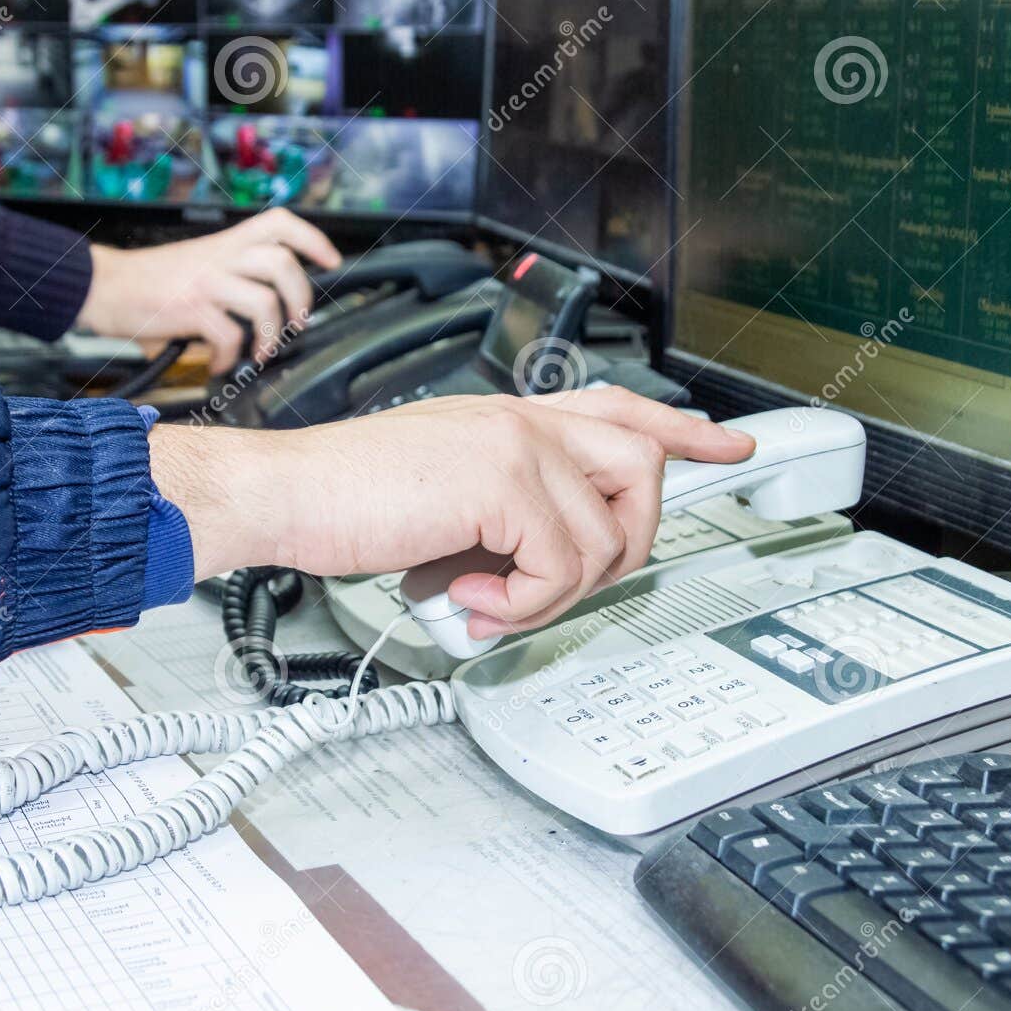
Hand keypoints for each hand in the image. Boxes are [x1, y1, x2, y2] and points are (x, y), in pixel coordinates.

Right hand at [75, 208, 341, 370]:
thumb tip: (262, 312)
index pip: (278, 223)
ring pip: (264, 301)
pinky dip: (230, 358)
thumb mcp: (194, 263)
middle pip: (283, 263)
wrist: (101, 286)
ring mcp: (206, 281)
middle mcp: (218, 257)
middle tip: (297, 322)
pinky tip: (220, 364)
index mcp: (223, 243)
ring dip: (271, 335)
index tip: (329, 260)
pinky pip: (230, 336)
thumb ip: (228, 276)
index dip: (312, 239)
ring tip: (261, 351)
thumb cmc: (146, 282)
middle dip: (301, 298)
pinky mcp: (190, 309)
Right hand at [149, 389, 757, 638]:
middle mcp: (522, 419)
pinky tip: (468, 597)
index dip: (682, 430)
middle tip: (557, 584)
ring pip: (606, 533)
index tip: (727, 447)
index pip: (620, 407)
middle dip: (622, 544)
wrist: (283, 494)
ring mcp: (517, 443)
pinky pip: (561, 566)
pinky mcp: (503, 480)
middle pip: (641, 467)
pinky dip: (520, 603)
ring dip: (553, 592)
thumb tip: (524, 578)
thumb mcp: (438, 502)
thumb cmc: (339, 499)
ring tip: (487, 599)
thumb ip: (496, 522)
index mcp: (508, 418)